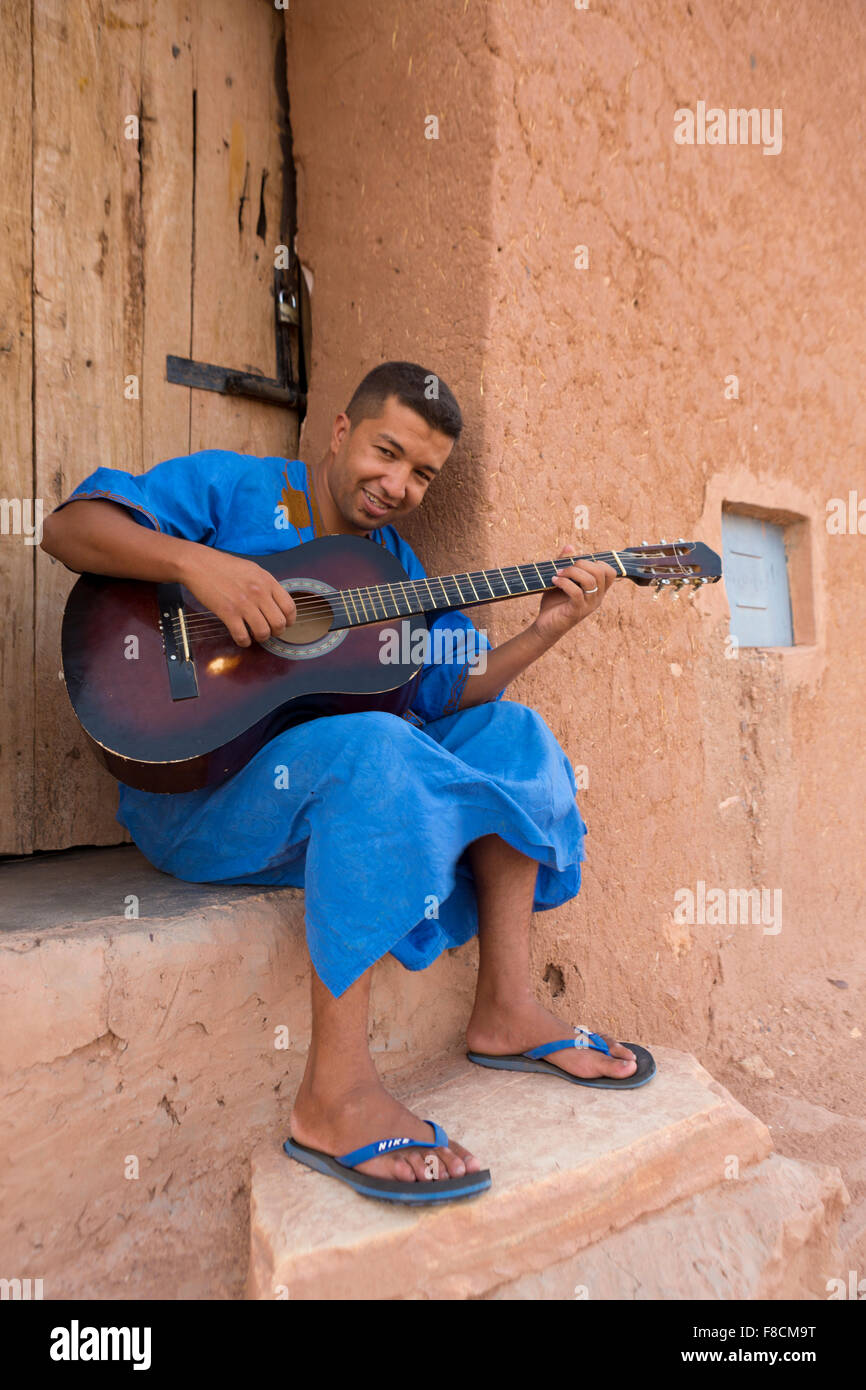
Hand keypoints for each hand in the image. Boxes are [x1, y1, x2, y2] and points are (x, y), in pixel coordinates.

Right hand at [179, 545, 296, 646]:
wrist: (198, 564)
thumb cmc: (224, 566)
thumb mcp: (252, 569)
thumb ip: (266, 585)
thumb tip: (276, 602)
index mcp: (267, 581)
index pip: (289, 607)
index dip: (289, 620)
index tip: (284, 623)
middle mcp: (258, 593)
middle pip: (279, 623)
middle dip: (276, 632)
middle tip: (269, 631)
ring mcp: (243, 604)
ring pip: (263, 632)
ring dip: (261, 638)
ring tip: (255, 635)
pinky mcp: (227, 613)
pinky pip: (242, 636)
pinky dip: (244, 642)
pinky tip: (242, 638)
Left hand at [530, 545, 619, 646]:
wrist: (545, 626)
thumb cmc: (554, 603)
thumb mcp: (561, 579)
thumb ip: (565, 563)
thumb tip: (570, 547)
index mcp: (597, 590)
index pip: (610, 572)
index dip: (596, 562)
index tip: (578, 563)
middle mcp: (597, 598)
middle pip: (601, 572)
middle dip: (582, 563)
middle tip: (564, 567)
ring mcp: (588, 605)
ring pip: (590, 581)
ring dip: (572, 572)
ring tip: (558, 573)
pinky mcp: (577, 611)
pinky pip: (576, 592)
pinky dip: (564, 583)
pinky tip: (554, 581)